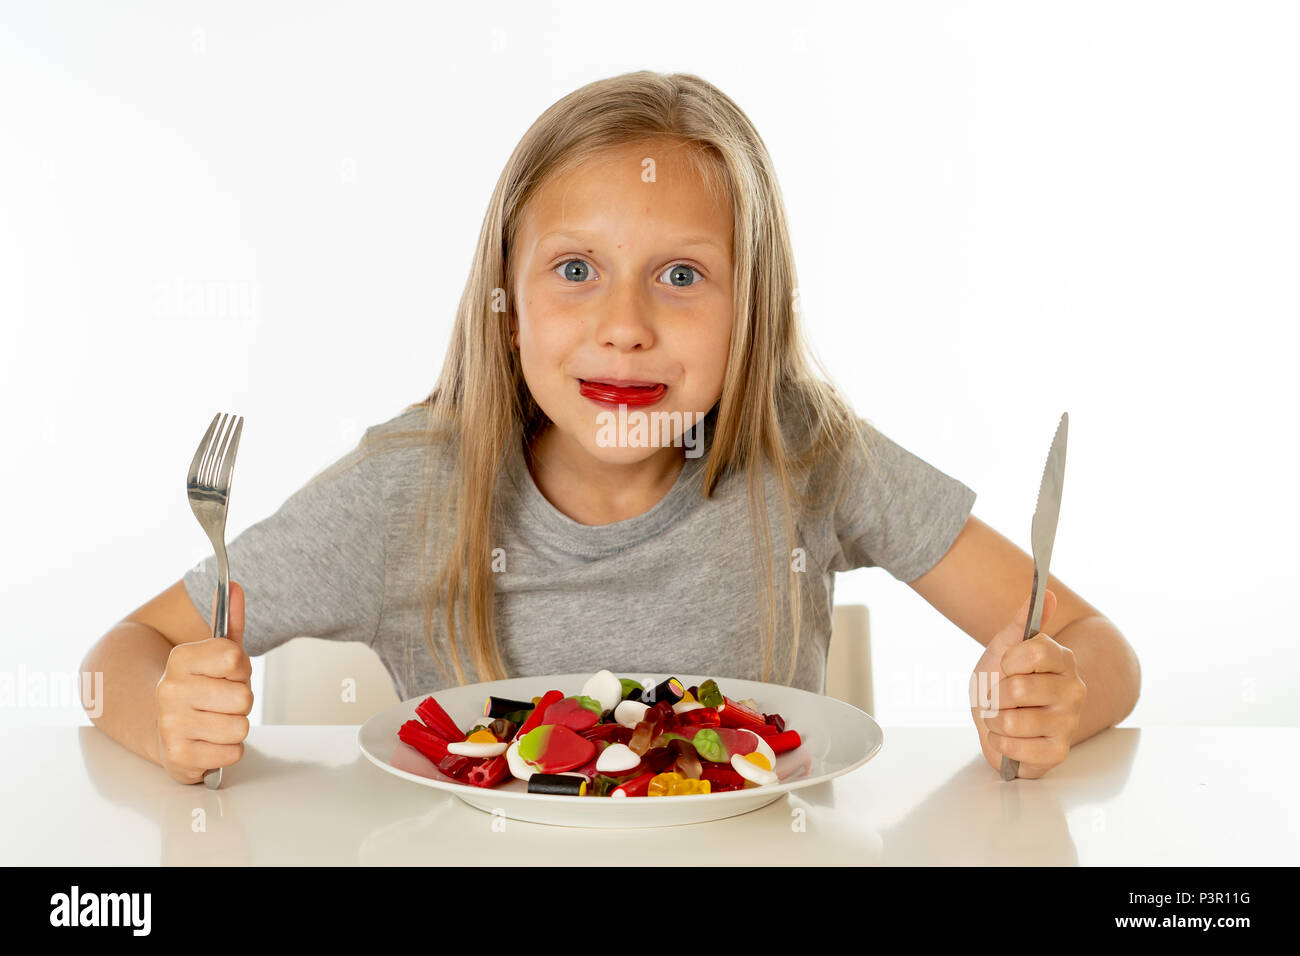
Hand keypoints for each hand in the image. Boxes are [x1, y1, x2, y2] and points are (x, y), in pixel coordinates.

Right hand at [155, 581, 252, 783]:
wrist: (163, 728)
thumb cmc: (200, 688)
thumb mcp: (215, 653)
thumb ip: (229, 621)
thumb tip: (235, 587)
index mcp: (180, 660)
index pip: (235, 658)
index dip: (241, 668)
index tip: (227, 673)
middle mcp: (169, 691)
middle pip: (243, 697)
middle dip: (241, 701)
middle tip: (222, 701)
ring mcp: (171, 726)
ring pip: (240, 727)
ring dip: (235, 727)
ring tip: (216, 721)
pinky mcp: (179, 758)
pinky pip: (232, 753)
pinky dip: (228, 751)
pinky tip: (209, 741)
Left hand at [969, 588, 1085, 778]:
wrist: (995, 718)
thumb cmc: (1001, 681)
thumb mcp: (1003, 647)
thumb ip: (1022, 621)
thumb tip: (1047, 594)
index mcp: (1063, 660)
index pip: (1037, 651)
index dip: (1009, 660)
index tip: (1006, 665)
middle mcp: (1073, 691)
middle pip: (1020, 688)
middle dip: (995, 693)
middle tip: (1001, 696)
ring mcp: (1068, 723)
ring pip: (1012, 720)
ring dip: (994, 719)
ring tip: (1003, 716)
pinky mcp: (1058, 752)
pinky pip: (1015, 748)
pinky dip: (1000, 743)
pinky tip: (1008, 737)